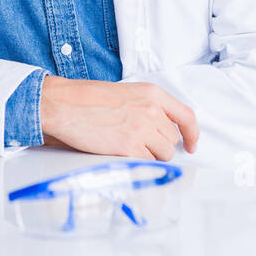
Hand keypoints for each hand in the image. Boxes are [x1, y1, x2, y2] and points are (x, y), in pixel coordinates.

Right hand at [38, 76, 198, 159]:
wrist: (63, 103)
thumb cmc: (87, 98)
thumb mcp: (126, 93)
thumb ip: (147, 107)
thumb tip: (161, 129)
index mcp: (152, 94)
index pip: (186, 116)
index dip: (192, 134)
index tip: (191, 145)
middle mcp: (151, 110)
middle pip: (172, 139)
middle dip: (160, 145)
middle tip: (139, 144)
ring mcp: (142, 129)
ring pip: (163, 154)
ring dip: (150, 155)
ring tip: (127, 147)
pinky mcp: (129, 147)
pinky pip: (147, 163)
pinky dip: (137, 162)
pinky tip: (121, 153)